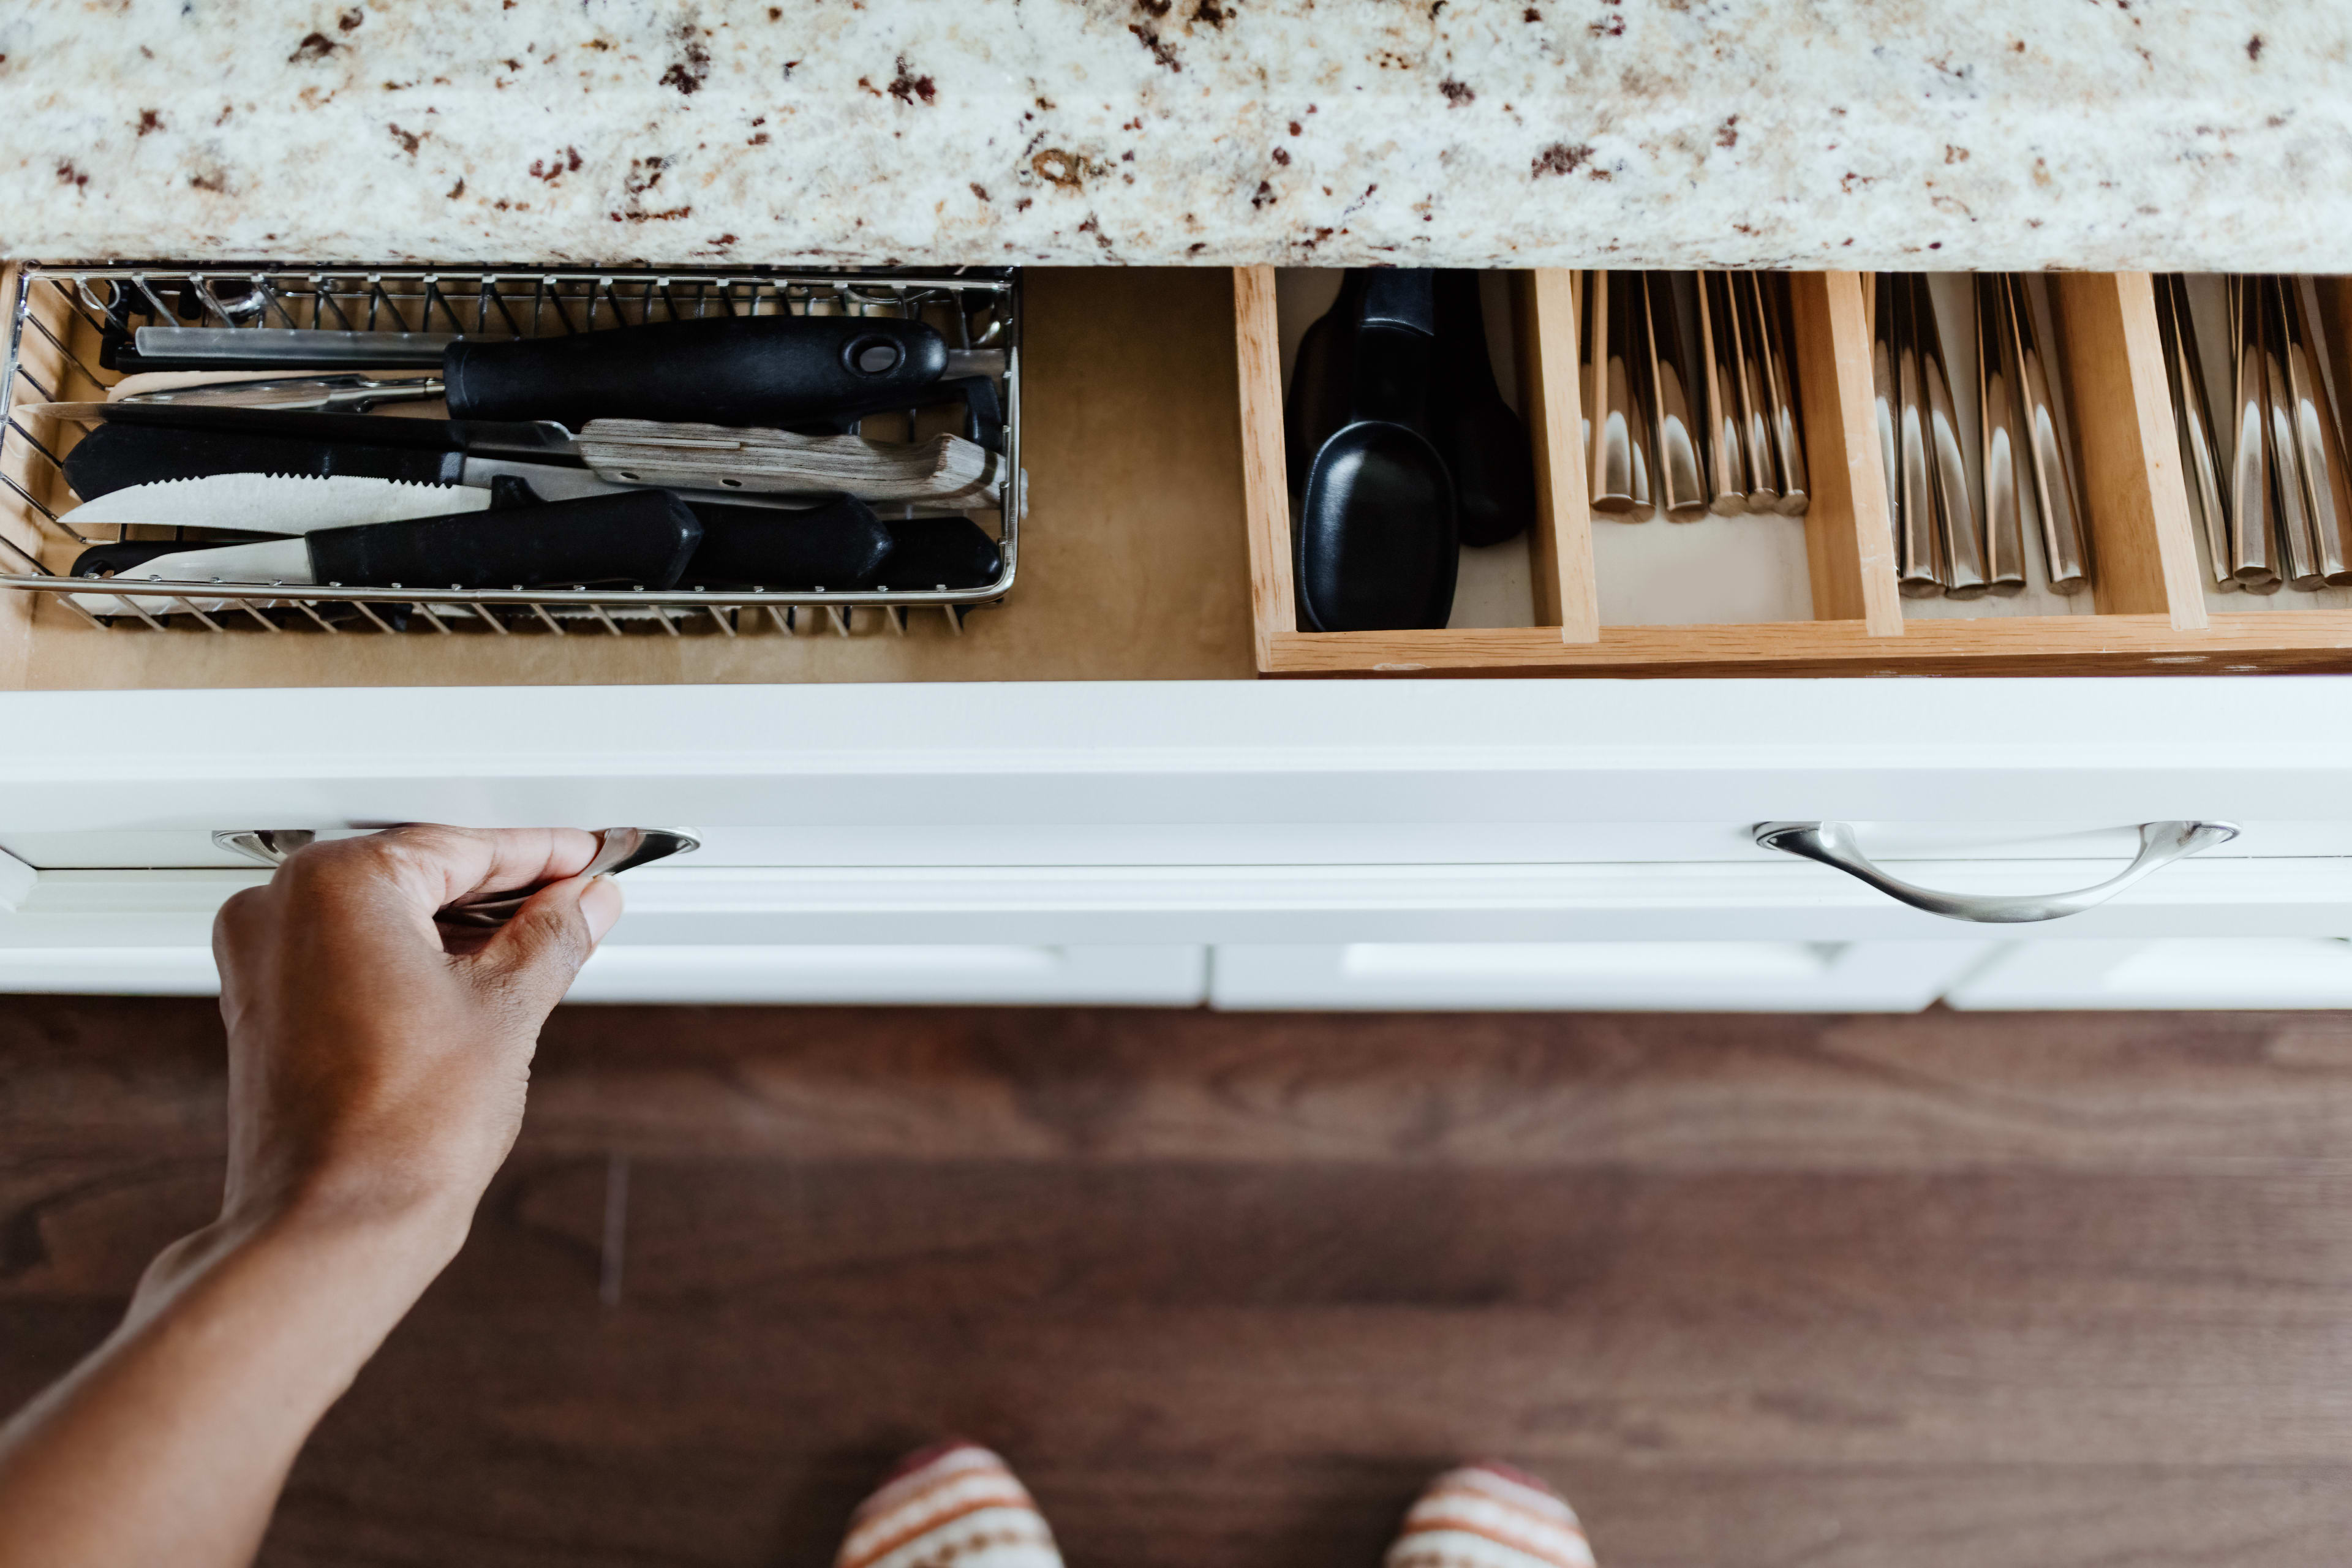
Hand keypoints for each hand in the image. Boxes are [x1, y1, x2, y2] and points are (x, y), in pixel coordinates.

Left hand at [210, 825, 622, 1247]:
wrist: (336, 1227)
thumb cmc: (400, 1130)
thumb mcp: (506, 1009)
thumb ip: (552, 937)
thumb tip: (584, 903)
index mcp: (335, 886)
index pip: (461, 846)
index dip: (541, 855)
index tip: (586, 858)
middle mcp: (280, 910)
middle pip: (417, 873)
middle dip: (502, 891)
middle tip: (576, 898)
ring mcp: (261, 963)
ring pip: (384, 916)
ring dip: (459, 928)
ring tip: (538, 945)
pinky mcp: (262, 1011)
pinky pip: (351, 957)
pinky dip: (413, 961)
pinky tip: (473, 982)